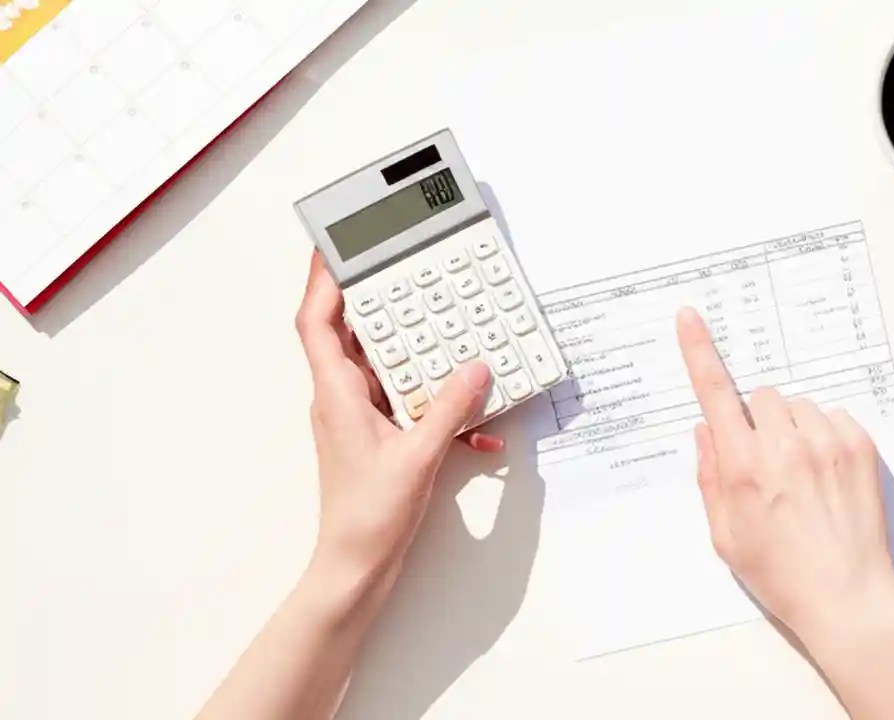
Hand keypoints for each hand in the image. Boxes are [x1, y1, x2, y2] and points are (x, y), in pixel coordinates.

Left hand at [296, 252, 501, 580]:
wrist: (356, 564)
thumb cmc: (368, 517)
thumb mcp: (418, 457)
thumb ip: (449, 409)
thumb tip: (474, 368)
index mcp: (336, 394)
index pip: (317, 322)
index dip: (322, 281)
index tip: (335, 247)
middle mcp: (341, 398)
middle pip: (352, 334)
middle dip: (382, 303)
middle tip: (407, 274)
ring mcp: (358, 417)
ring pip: (383, 365)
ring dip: (415, 350)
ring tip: (448, 333)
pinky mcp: (377, 434)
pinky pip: (404, 399)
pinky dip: (434, 400)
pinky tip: (472, 422)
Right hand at [675, 307, 893, 640]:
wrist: (846, 595)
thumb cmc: (780, 573)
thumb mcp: (725, 535)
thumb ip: (709, 476)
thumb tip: (705, 430)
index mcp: (743, 467)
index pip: (713, 394)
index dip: (698, 351)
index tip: (689, 318)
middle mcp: (784, 445)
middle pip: (760, 397)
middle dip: (756, 419)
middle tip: (764, 460)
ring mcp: (826, 442)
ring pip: (797, 405)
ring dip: (792, 426)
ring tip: (800, 474)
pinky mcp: (859, 446)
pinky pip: (832, 416)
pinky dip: (824, 435)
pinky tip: (824, 473)